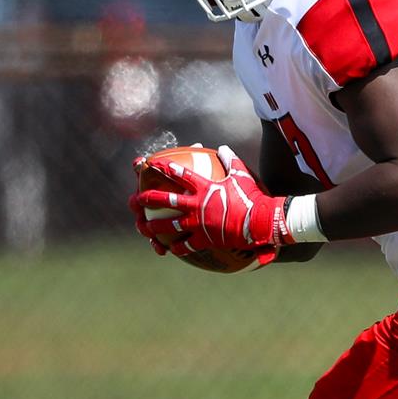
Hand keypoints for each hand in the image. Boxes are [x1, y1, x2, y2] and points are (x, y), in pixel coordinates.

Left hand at [129, 143, 290, 258]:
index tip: (152, 163)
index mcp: (203, 187)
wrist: (260, 221)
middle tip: (137, 198)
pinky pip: (186, 245)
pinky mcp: (204, 239)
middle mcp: (196, 205)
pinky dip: (177, 247)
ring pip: (169, 225)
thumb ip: (230, 160)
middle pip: (165, 200)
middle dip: (148, 199)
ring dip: (154, 226)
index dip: (164, 167)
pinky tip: (169, 250)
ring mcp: (198, 223)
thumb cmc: (252, 196)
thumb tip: (223, 148)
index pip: (179, 173)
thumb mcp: (242, 175)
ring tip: (144, 227)